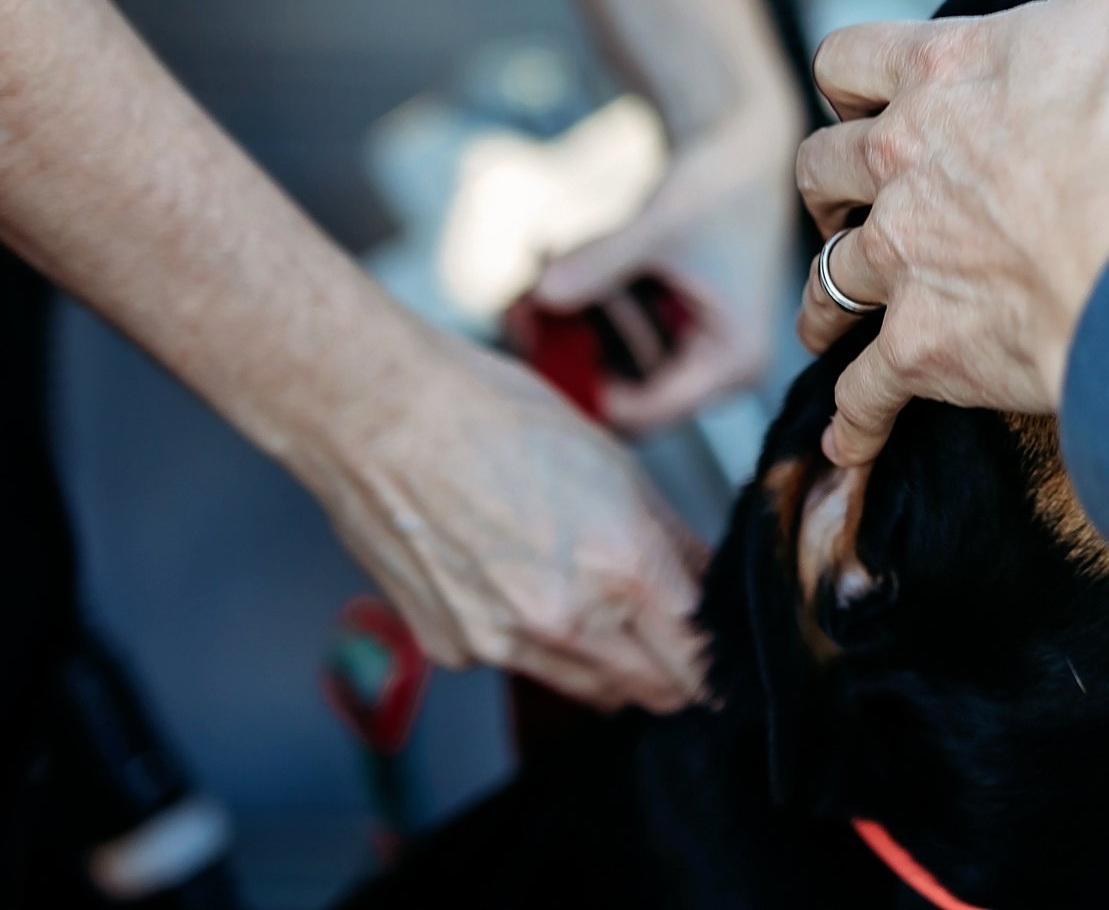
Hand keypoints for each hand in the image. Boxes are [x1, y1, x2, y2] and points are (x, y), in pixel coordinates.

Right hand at [289, 332, 708, 710]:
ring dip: (612, 663)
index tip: (723, 655)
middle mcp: (565, 620)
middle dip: (676, 673)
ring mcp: (502, 644)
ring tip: (601, 604)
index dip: (719, 661)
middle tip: (676, 639)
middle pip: (654, 690)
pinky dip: (533, 644)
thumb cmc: (498, 420)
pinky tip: (518, 585)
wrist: (385, 418)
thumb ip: (672, 542)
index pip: (700, 659)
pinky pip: (519, 666)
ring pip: (590, 688)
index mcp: (622, 569)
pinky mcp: (453, 650)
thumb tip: (707, 585)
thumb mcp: (619, 469)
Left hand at [534, 100, 800, 432]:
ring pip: (616, 366)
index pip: (648, 412)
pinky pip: (619, 339)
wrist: (743, 146)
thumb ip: (600, 264)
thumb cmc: (717, 184)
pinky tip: (552, 278)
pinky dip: (586, 312)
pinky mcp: (677, 327)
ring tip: (523, 293)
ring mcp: (698, 350)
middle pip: (625, 392)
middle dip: (568, 355)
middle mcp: (720, 368)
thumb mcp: (658, 226)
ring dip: (570, 332)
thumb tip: (539, 294)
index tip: (532, 350)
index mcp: (732, 359)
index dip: (585, 392)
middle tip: (513, 312)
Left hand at [794, 0, 1108, 466]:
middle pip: (820, 169)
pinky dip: (858, 417)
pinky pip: (866, 393)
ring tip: (847, 314)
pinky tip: (856, 436)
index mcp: (938, 75)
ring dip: (834, 295)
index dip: (858, 74)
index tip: (872, 91)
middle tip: (864, 204)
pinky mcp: (924, 352)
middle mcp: (898, 168)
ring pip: (828, 281)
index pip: (850, 58)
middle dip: (837, 186)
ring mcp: (904, 264)